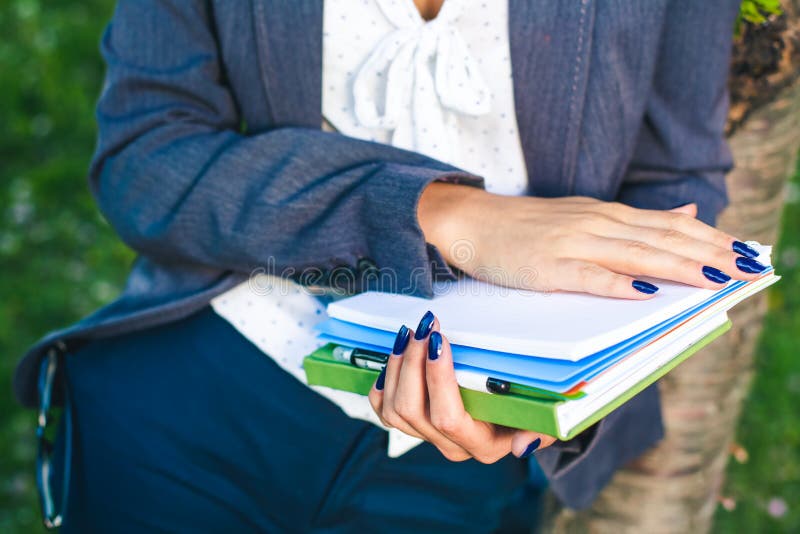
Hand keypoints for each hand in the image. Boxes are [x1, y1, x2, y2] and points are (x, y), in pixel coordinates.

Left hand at [368, 311, 554, 461]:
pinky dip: (384, 382)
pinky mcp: (414, 426)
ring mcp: (429, 438)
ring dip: (397, 366)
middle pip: (413, 410)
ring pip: (394, 409)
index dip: (438, 379)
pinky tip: (396, 356)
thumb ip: (540, 431)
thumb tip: (524, 446)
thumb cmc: (533, 409)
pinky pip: (384, 410)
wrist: (521, 414)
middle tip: (424, 328)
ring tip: (411, 333)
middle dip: (413, 363)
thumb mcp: (547, 419)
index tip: (440, 341)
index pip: (448, 418)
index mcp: (483, 445)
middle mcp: (453, 446)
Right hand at [417, 183, 767, 297]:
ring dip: (676, 267)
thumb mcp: (586, 214)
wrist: (472, 222)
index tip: (747, 254)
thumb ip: (636, 220)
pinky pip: (586, 276)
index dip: (711, 240)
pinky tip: (642, 293)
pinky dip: (615, 284)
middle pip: (661, 240)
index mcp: (607, 215)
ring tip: (713, 280)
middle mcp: (596, 224)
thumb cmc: (527, 227)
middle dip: (707, 255)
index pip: (670, 227)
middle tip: (747, 269)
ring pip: (633, 255)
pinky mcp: (546, 268)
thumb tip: (687, 215)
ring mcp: (571, 245)